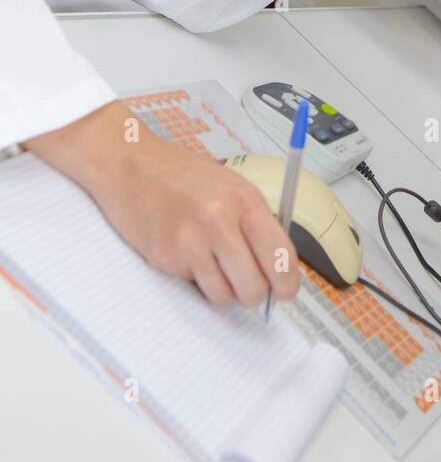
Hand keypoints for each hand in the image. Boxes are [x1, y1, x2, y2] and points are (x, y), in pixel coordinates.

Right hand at [22, 100, 300, 308]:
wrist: (131, 165)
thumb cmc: (179, 175)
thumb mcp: (230, 186)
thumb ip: (254, 221)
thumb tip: (277, 264)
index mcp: (245, 200)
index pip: (281, 254)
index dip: (288, 282)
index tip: (286, 290)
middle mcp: (222, 220)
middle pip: (256, 285)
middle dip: (256, 294)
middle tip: (251, 288)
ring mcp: (193, 241)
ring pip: (226, 295)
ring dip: (226, 291)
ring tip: (216, 270)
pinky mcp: (168, 256)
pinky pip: (197, 289)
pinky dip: (198, 284)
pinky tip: (191, 261)